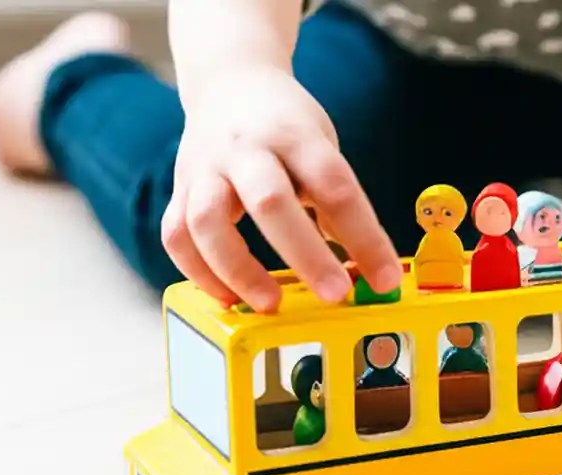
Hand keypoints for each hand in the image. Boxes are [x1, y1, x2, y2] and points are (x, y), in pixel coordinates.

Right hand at [161, 63, 400, 311]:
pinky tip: (227, 297)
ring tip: (270, 304)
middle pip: (270, 201)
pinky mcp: (180, 189)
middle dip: (306, 254)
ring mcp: (206, 167)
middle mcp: (246, 148)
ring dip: (238, 270)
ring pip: (207, 221)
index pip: (335, 186)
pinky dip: (199, 273)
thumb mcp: (321, 147)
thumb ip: (334, 201)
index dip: (364, 236)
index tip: (384, 277)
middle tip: (336, 294)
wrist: (229, 83)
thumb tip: (364, 269)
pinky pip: (177, 236)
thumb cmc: (286, 127)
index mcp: (295, 135)